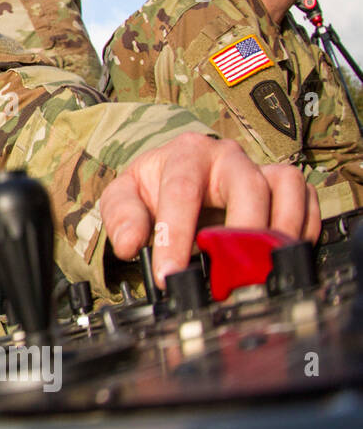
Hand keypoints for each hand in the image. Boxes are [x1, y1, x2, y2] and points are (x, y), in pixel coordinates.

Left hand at [101, 134, 319, 287]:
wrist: (174, 174)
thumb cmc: (151, 186)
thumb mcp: (123, 196)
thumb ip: (121, 217)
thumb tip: (130, 244)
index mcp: (184, 155)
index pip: (181, 192)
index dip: (176, 235)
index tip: (170, 273)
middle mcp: (226, 157)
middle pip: (246, 186)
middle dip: (240, 232)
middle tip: (230, 272)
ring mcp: (258, 168)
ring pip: (285, 187)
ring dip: (280, 229)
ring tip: (262, 266)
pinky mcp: (283, 184)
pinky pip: (306, 198)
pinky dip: (303, 226)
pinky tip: (285, 251)